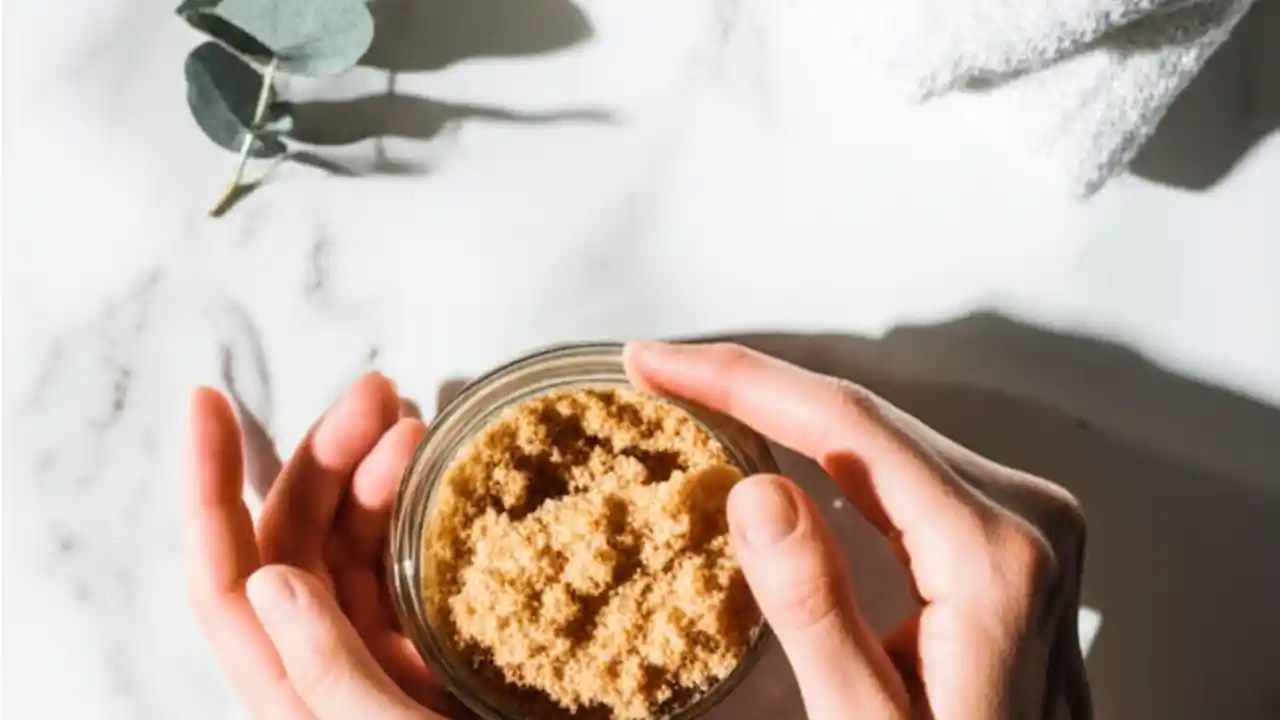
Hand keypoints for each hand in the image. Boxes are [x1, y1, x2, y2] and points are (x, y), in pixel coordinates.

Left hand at [183, 373, 456, 718]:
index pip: (225, 577)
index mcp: (291, 692)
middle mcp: (324, 661)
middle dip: (326, 455)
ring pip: (354, 541)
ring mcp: (379, 651)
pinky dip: (418, 508)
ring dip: (376, 472)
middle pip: (297, 539)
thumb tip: (272, 577)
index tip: (208, 403)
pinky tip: (440, 472)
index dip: (209, 484)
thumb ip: (329, 672)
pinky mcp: (431, 646)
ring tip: (409, 423)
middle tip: (376, 394)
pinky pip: (409, 560)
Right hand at [624, 341, 1091, 719]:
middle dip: (753, 387)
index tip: (659, 363)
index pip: (847, 428)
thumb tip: (756, 491)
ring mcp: (1024, 519)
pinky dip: (830, 450)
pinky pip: (903, 468)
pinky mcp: (1010, 532)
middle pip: (863, 419)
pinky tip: (780, 440)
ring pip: (879, 436)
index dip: (743, 381)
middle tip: (659, 373)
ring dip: (786, 413)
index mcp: (992, 554)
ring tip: (702, 398)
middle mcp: (1023, 515)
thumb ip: (815, 612)